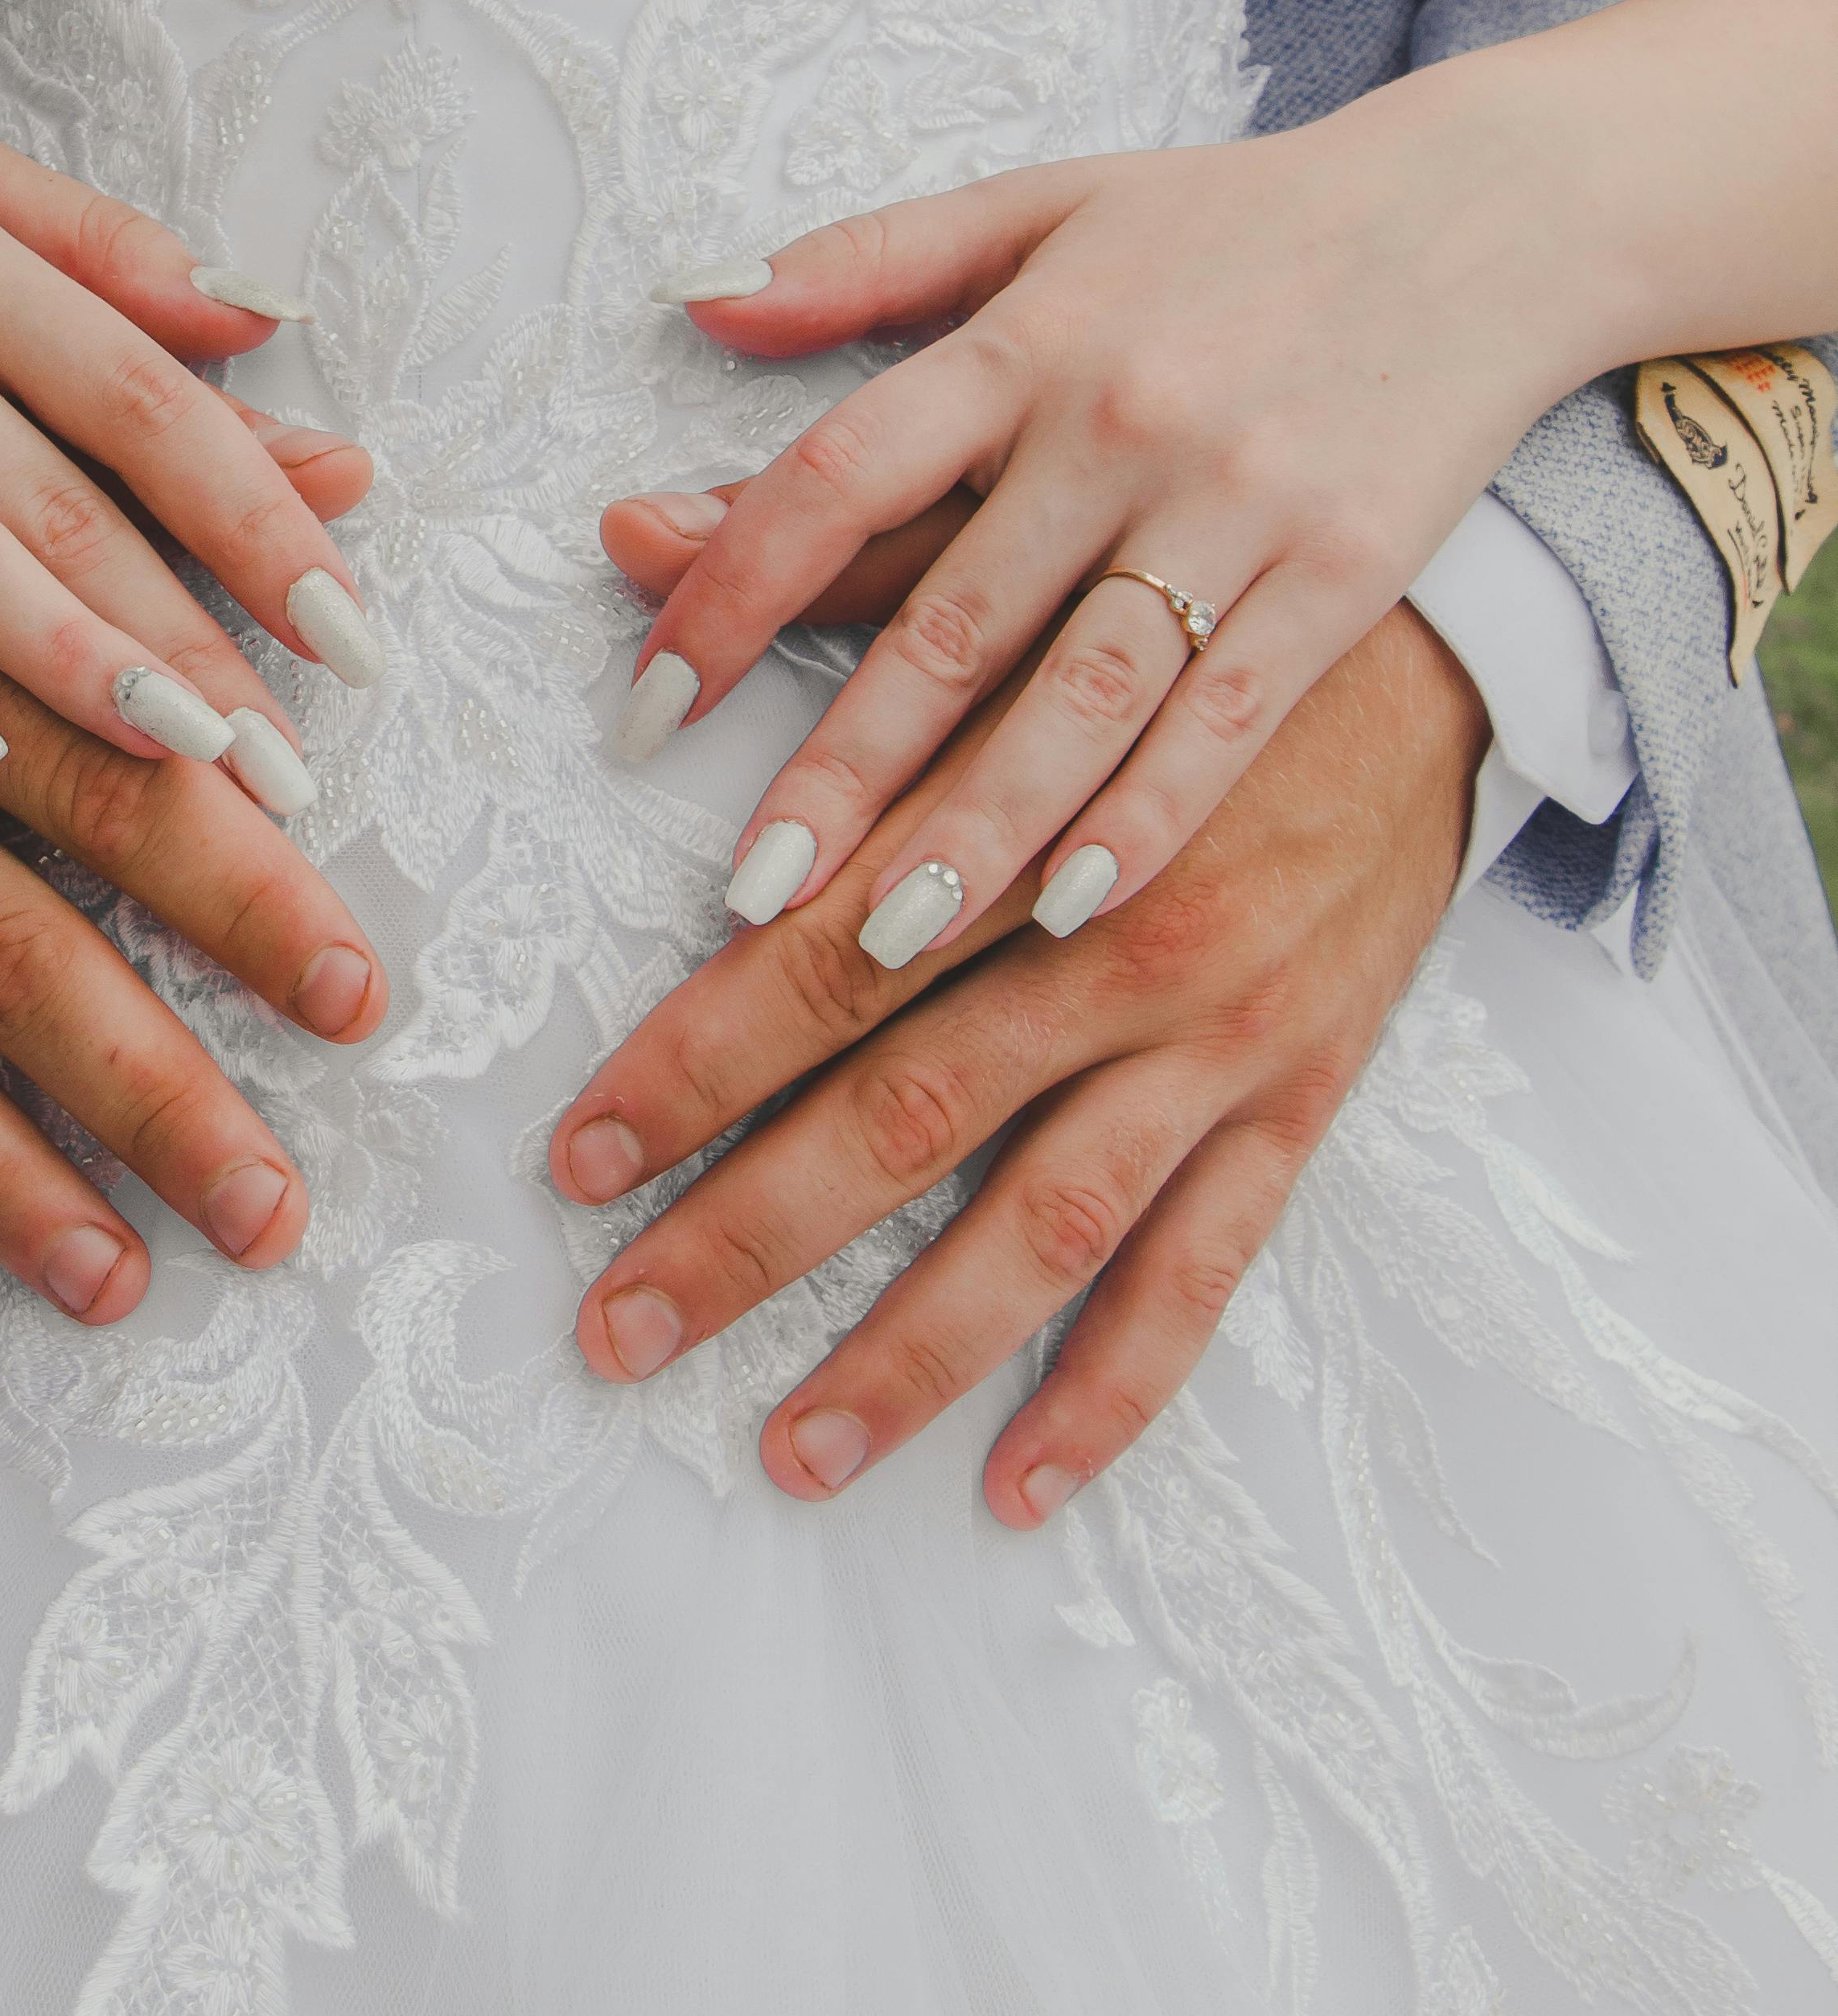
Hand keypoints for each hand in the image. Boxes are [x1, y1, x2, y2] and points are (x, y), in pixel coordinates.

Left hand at [552, 578, 1483, 1515]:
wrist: (1443, 635)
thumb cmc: (1181, 610)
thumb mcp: (1004, 565)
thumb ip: (818, 574)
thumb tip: (624, 533)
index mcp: (1022, 814)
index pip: (820, 956)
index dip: (690, 1058)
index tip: (573, 1150)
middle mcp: (1111, 943)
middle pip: (902, 1114)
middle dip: (747, 1232)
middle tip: (616, 1325)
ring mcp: (1213, 1038)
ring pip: (1042, 1227)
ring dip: (908, 1351)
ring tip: (787, 1452)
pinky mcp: (1299, 1095)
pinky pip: (1202, 1272)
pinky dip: (1116, 1389)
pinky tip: (1019, 1482)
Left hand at [620, 69, 1594, 942]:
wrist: (1483, 214)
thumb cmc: (1233, 222)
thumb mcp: (1040, 206)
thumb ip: (864, 258)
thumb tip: (696, 298)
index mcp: (1026, 337)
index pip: (842, 473)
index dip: (734, 591)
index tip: (648, 705)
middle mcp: (1119, 423)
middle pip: (954, 622)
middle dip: (841, 770)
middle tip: (744, 898)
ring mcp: (1238, 503)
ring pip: (1085, 696)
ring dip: (979, 828)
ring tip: (880, 943)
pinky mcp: (1347, 570)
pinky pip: (1232, 717)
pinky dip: (1151, 814)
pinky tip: (1074, 907)